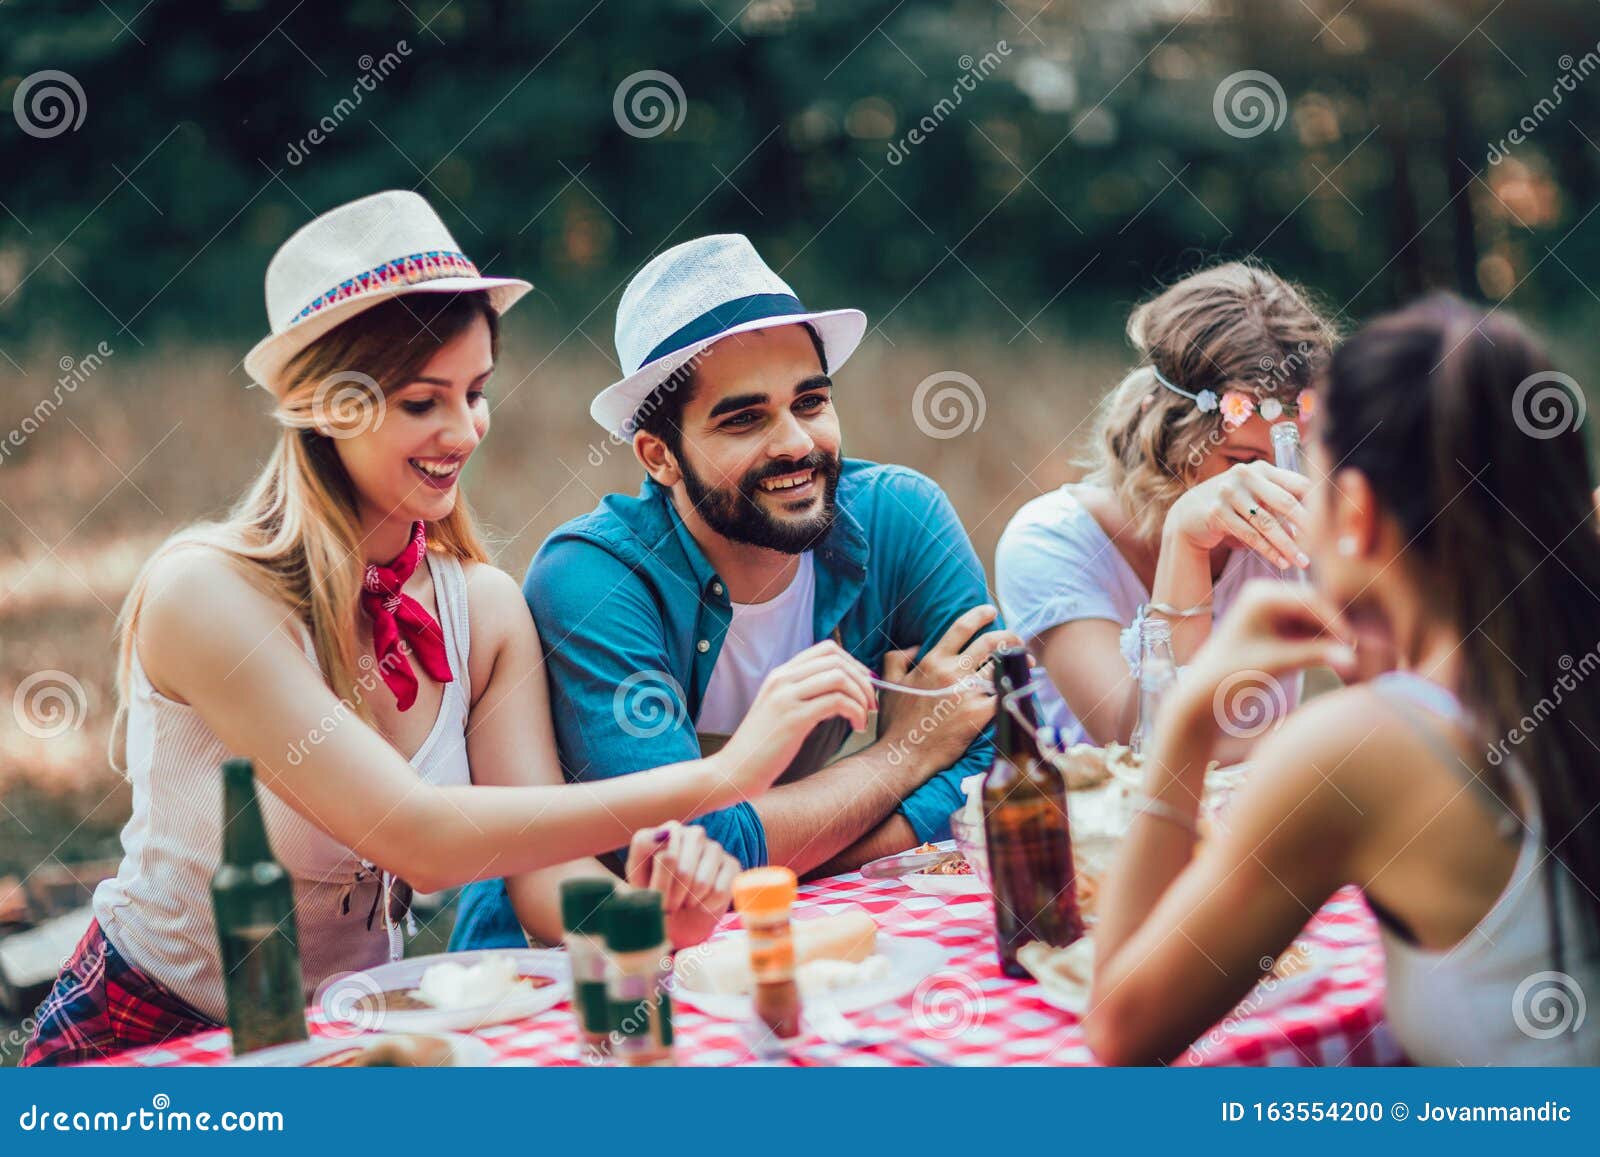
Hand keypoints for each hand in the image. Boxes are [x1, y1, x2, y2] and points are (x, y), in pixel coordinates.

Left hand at [624, 821, 738, 950]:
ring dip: (689, 901)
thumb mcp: (638, 875)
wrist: (680, 921)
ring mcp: (714, 848)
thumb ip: (644, 847)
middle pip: (680, 867)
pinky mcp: (732, 865)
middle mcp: (691, 834)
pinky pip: (720, 890)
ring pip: (701, 881)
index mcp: (665, 833)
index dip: (656, 882)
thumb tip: (666, 831)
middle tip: (669, 905)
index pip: (657, 850)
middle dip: (671, 894)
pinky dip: (706, 905)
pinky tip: (701, 904)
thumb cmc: (654, 898)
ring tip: (684, 903)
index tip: (653, 894)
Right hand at [712, 640, 876, 799]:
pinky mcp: (793, 718)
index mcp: (780, 675)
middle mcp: (783, 679)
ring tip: (864, 717)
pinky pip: (837, 702)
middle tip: (871, 703)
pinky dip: (855, 712)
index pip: (826, 650)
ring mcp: (786, 697)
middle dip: (863, 680)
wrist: (735, 770)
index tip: (864, 684)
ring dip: (861, 696)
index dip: (853, 663)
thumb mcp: (780, 710)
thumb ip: (803, 695)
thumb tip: (841, 691)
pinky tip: (856, 726)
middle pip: (837, 660)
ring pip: (839, 677)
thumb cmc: (762, 747)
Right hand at [877, 604, 1022, 775]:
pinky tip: (1025, 685)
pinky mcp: (979, 714)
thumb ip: (898, 658)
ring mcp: (967, 693)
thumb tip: (915, 646)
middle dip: (1008, 636)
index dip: (980, 615)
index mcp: (932, 661)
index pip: (961, 628)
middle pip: (989, 643)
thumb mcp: (890, 682)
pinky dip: (1017, 687)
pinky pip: (1004, 694)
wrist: (904, 755)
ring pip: (1001, 666)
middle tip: (1016, 638)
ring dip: (1018, 660)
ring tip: (1026, 660)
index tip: (991, 611)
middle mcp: (952, 672)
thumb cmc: (896, 722)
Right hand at [1165, 461, 1310, 571]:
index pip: (1297, 483)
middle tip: (1323, 545)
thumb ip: (1281, 504)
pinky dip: (1267, 551)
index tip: (1334, 523)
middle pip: (1284, 502)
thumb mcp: (1257, 497)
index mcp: (1262, 468)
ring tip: (1302, 562)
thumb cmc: (1234, 506)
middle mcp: (1245, 475)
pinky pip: (1248, 535)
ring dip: (1287, 545)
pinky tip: (1280, 562)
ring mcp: (1228, 492)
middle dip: (1306, 526)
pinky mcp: (1216, 512)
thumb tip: (1318, 525)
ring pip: (1266, 523)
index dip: (1318, 503)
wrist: (1190, 513)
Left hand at [1184, 580, 1357, 700]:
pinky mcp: (1272, 622)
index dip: (1335, 622)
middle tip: (1353, 656)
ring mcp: (1268, 607)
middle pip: (1315, 605)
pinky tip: (1330, 659)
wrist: (1204, 692)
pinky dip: (1317, 641)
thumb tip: (1354, 660)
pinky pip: (1304, 627)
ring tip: (1344, 662)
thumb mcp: (1278, 663)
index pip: (1311, 600)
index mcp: (1260, 595)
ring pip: (1312, 617)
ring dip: (1328, 636)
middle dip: (1334, 629)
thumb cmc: (1234, 676)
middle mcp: (1264, 593)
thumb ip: (1317, 656)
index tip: (1353, 647)